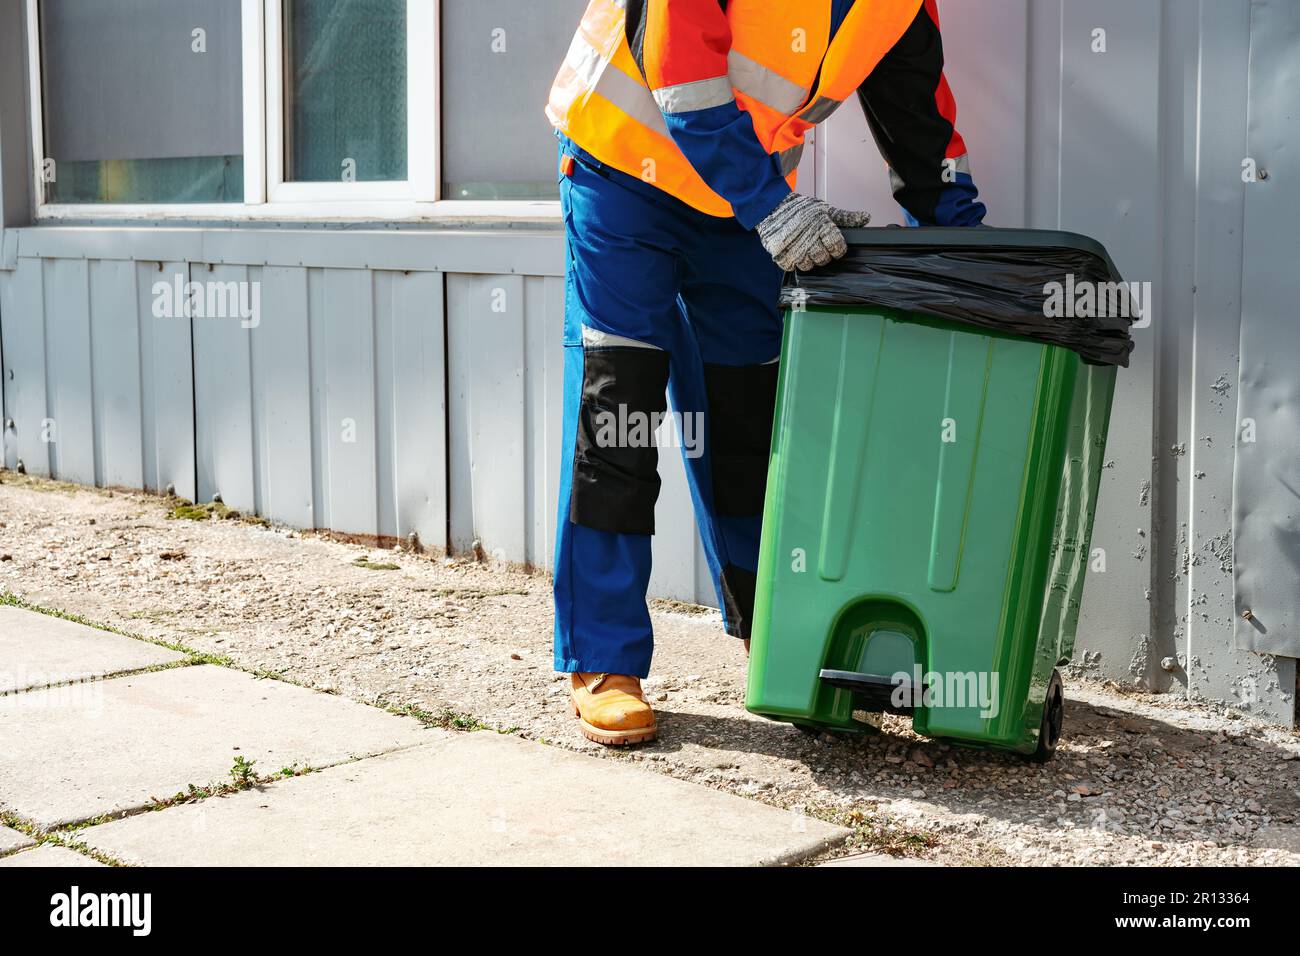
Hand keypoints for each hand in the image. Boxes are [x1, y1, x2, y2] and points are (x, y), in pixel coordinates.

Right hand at [756, 193, 870, 271]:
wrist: (772, 205)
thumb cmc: (800, 209)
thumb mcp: (824, 210)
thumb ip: (845, 217)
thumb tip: (866, 218)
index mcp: (822, 224)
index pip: (837, 246)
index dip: (837, 249)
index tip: (834, 247)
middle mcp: (808, 236)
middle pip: (823, 259)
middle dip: (823, 255)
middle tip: (817, 247)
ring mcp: (793, 246)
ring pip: (808, 265)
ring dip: (807, 260)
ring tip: (804, 250)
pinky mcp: (780, 252)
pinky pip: (790, 266)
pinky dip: (792, 261)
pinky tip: (792, 252)